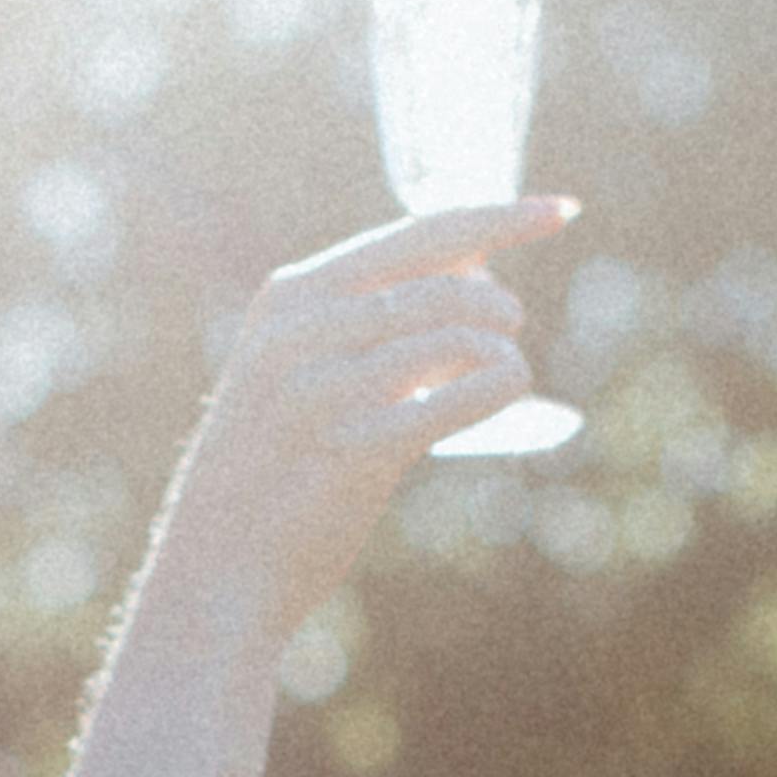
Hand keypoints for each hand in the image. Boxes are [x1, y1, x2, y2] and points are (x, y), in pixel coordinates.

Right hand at [144, 202, 572, 607]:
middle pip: (444, 283)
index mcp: (291, 297)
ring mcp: (326, 390)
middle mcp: (304, 332)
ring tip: (505, 367)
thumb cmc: (272, 466)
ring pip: (458, 336)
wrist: (216, 566)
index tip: (560, 210)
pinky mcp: (355, 450)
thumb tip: (474, 266)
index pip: (415, 235)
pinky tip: (510, 387)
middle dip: (498, 301)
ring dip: (501, 347)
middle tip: (512, 324)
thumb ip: (364, 317)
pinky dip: (501, 384)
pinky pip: (458, 398)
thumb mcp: (293, 367)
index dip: (499, 217)